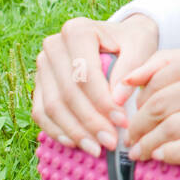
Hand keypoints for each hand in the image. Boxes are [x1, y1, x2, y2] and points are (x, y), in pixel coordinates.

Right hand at [31, 13, 159, 154]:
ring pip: (52, 106)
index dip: (102, 102)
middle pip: (67, 93)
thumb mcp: (140, 47)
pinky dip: (57, 131)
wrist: (120, 39)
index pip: (85, 74)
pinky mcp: (39, 84)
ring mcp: (42, 66)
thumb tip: (117, 100)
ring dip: (74, 132)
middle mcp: (54, 46)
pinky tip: (77, 144)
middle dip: (90, 122)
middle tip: (111, 142)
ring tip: (97, 149)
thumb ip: (131, 69)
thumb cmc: (132, 42)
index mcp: (77, 31)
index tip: (122, 122)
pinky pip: (41, 113)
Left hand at [121, 37, 179, 163]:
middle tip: (130, 141)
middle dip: (138, 128)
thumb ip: (172, 61)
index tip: (129, 118)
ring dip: (151, 145)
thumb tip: (128, 80)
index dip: (136, 105)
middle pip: (160, 107)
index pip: (155, 81)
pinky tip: (165, 157)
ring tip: (142, 153)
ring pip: (175, 130)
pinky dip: (175, 155)